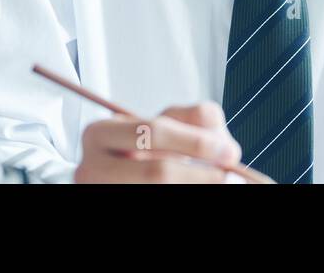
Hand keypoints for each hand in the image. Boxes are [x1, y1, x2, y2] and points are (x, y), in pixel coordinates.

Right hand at [73, 101, 245, 182]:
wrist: (126, 173)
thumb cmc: (148, 147)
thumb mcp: (167, 123)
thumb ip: (195, 120)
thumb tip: (225, 148)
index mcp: (99, 133)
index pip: (153, 132)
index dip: (196, 143)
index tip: (229, 152)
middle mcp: (92, 168)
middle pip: (157, 172)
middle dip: (202, 174)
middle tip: (231, 175)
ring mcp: (100, 190)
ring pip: (160, 189)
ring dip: (198, 185)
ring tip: (222, 182)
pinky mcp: (111, 203)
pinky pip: (157, 199)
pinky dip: (188, 192)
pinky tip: (200, 187)